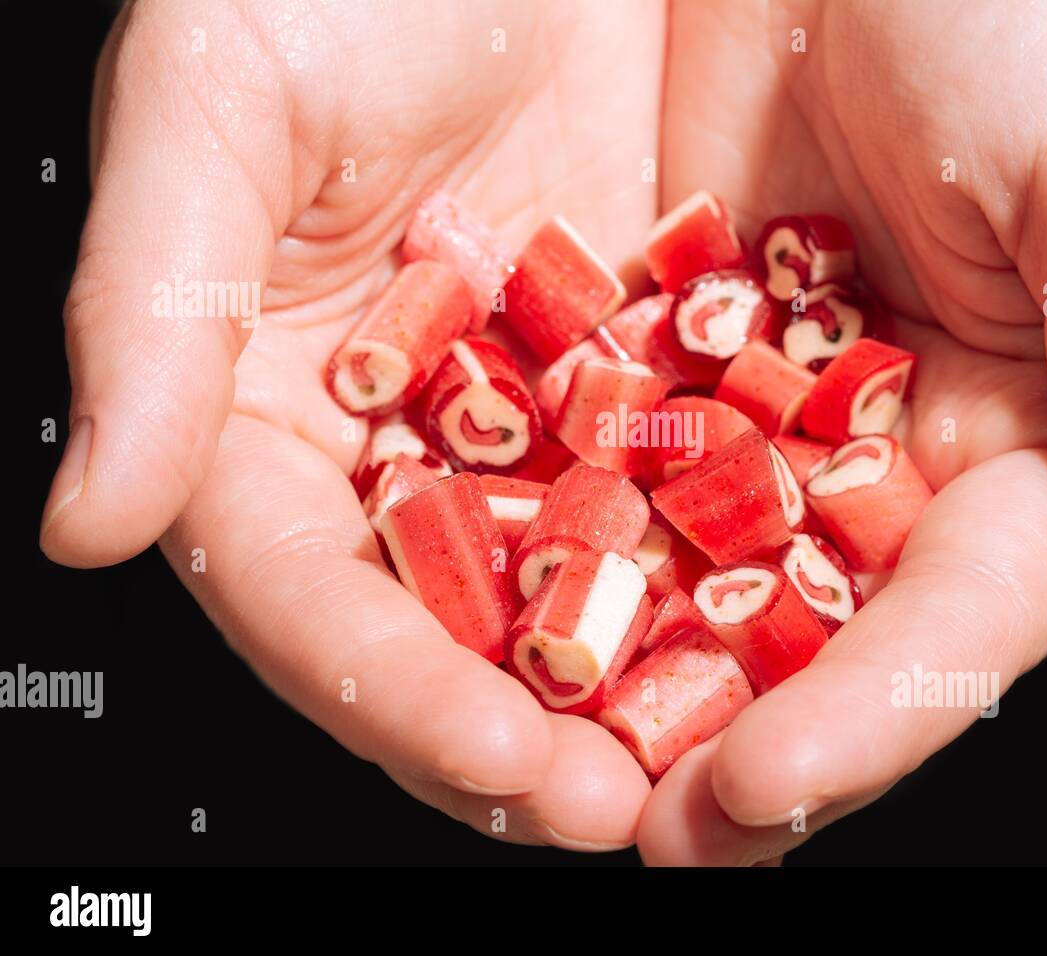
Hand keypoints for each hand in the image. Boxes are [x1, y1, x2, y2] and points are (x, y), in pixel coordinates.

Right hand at [40, 0, 668, 850]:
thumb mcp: (218, 108)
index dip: (392, 690)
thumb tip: (87, 520)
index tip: (494, 759)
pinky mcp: (635, 382)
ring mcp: (525, 426)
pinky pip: (680, 494)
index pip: (312, 599)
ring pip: (572, 590)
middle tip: (613, 808)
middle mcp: (400, 450)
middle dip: (526, 730)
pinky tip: (781, 622)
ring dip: (638, 685)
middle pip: (448, 634)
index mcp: (268, 419)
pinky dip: (721, 564)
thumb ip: (148, 314)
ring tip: (716, 763)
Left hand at [636, 0, 1046, 863]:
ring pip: (711, 585)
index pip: (956, 627)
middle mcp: (902, 460)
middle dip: (740, 741)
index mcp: (1034, 447)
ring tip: (552, 764)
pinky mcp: (673, 361)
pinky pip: (617, 473)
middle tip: (644, 833)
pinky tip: (499, 609)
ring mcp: (777, 420)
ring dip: (639, 677)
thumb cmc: (1027, 0)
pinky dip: (565, 541)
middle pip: (825, 644)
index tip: (762, 786)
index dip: (871, 718)